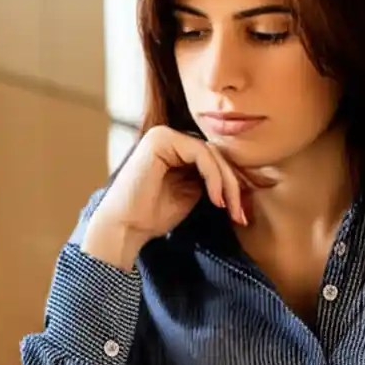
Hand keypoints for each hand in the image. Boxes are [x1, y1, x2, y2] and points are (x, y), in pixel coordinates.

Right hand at [82, 126, 251, 270]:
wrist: (124, 228)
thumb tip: (239, 174)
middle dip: (233, 185)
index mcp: (172, 149)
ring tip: (229, 209)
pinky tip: (216, 199)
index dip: (231, 184)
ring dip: (227, 183)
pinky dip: (214, 177)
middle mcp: (167, 137)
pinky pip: (201, 154)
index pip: (212, 159)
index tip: (240, 213)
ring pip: (212, 154)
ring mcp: (162, 136)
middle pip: (215, 155)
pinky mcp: (161, 140)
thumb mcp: (190, 193)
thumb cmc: (151, 216)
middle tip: (240, 214)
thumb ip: (208, 178)